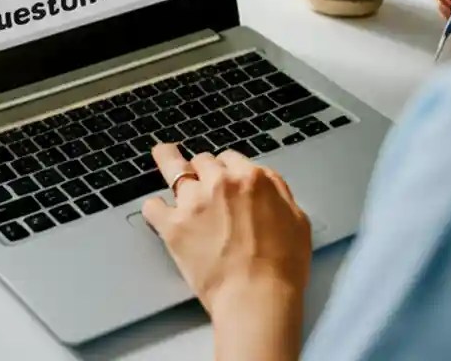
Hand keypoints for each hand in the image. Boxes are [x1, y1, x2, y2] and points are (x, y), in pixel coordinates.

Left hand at [143, 144, 310, 360]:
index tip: (226, 180)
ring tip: (164, 154)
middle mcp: (220, 183)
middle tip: (205, 185)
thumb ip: (277, 192)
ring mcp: (193, 202)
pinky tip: (158, 212)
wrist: (257, 296)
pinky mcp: (172, 226)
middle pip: (204, 161)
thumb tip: (262, 182)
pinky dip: (155, 208)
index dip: (228, 170)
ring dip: (172, 164)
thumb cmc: (283, 266)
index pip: (231, 158)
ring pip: (174, 168)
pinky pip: (152, 206)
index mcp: (252, 178)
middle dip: (205, 171)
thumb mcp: (297, 220)